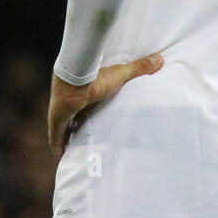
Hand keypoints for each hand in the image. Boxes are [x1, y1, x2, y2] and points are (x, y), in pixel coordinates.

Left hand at [48, 53, 163, 158]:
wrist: (75, 81)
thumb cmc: (97, 77)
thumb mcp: (121, 74)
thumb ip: (139, 68)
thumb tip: (160, 59)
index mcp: (84, 93)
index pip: (84, 104)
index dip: (86, 111)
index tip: (92, 118)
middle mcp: (71, 105)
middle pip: (73, 119)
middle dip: (77, 127)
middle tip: (86, 140)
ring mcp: (61, 115)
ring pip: (63, 130)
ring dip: (68, 139)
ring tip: (76, 152)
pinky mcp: (56, 125)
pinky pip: (56, 140)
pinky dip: (59, 149)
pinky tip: (62, 158)